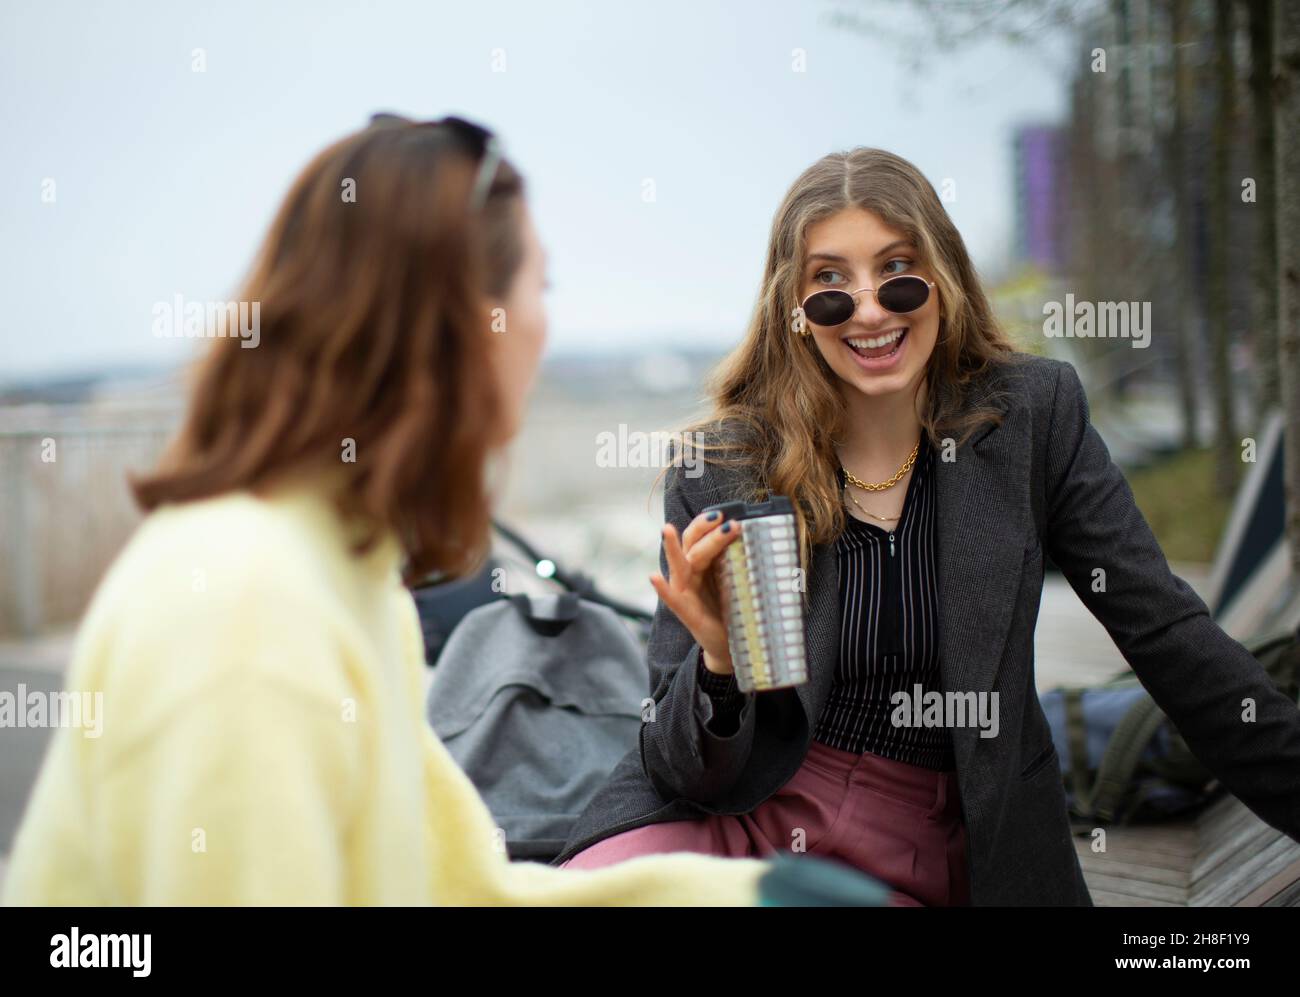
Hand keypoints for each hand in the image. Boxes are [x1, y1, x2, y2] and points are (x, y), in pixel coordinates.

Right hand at [648, 511, 742, 674]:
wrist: (730, 642)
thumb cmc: (733, 606)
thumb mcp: (739, 579)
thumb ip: (744, 561)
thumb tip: (769, 538)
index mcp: (702, 562)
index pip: (701, 536)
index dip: (711, 524)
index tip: (730, 514)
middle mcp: (689, 573)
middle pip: (692, 545)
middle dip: (706, 531)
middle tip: (724, 520)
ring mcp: (684, 591)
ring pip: (679, 564)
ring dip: (672, 547)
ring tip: (666, 529)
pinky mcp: (685, 611)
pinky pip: (671, 598)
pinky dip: (662, 588)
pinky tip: (654, 576)